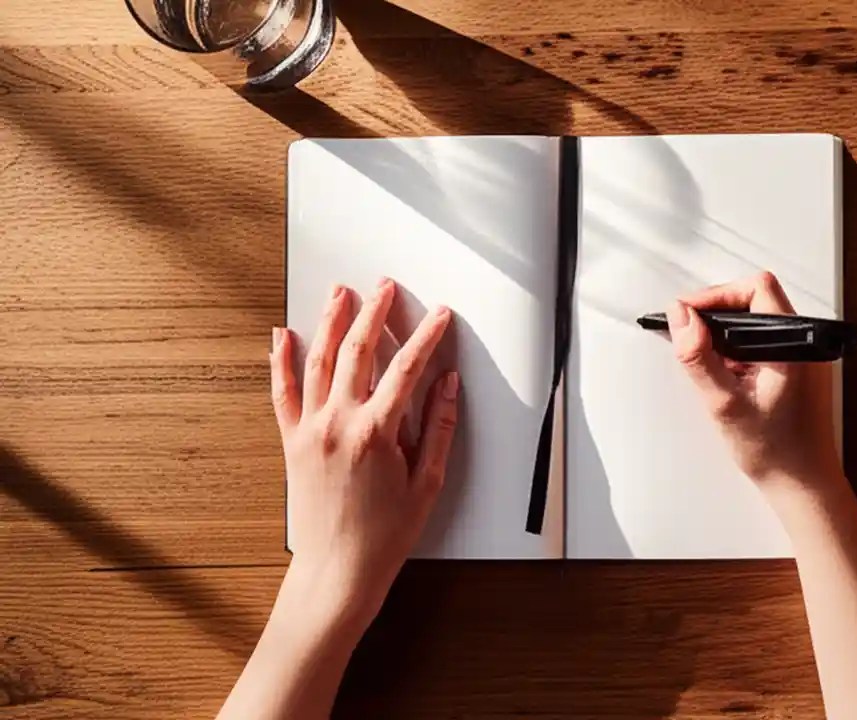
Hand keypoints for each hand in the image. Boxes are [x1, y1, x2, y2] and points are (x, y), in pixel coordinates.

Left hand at [269, 279, 457, 627]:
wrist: (337, 569)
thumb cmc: (385, 533)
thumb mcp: (427, 482)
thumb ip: (438, 427)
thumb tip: (447, 384)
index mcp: (375, 432)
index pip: (406, 368)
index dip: (426, 336)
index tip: (439, 316)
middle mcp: (337, 423)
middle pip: (357, 351)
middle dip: (374, 313)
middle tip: (384, 288)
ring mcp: (310, 430)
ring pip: (317, 361)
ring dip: (329, 322)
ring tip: (340, 293)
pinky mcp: (291, 442)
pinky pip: (282, 392)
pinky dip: (281, 360)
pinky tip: (283, 335)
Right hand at [668, 272, 841, 493]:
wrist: (803, 485)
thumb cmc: (774, 452)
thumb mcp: (723, 403)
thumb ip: (698, 356)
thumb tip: (680, 317)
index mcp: (794, 344)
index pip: (756, 289)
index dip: (717, 295)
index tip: (688, 314)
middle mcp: (805, 343)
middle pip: (756, 299)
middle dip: (718, 313)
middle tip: (689, 334)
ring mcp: (804, 355)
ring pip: (759, 321)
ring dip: (728, 333)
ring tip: (706, 360)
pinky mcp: (799, 368)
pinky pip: (766, 341)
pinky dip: (740, 349)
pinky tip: (726, 374)